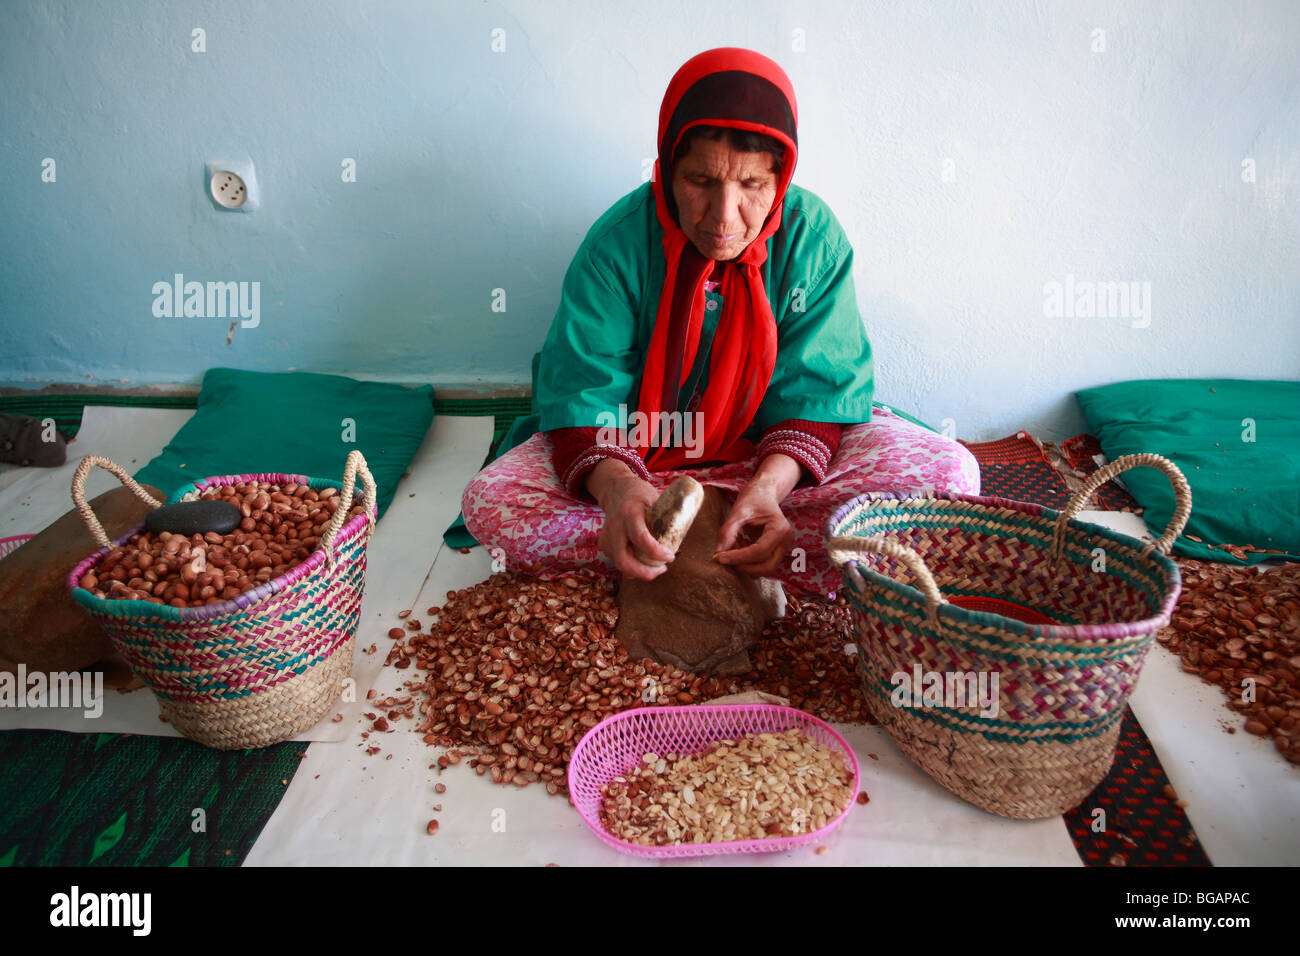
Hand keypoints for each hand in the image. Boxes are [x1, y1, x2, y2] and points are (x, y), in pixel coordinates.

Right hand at [586, 459, 675, 580]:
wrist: (616, 490)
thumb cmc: (640, 495)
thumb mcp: (655, 500)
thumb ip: (665, 519)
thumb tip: (680, 542)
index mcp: (629, 513)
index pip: (640, 538)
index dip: (656, 552)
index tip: (670, 557)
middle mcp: (615, 527)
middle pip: (623, 561)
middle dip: (644, 573)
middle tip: (662, 570)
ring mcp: (606, 537)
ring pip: (620, 565)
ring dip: (640, 571)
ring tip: (656, 566)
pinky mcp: (604, 544)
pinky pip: (618, 562)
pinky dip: (632, 566)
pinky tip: (643, 560)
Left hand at [714, 483, 795, 575]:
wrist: (763, 494)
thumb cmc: (752, 500)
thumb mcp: (737, 513)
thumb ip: (728, 533)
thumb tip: (718, 555)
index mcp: (780, 528)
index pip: (759, 552)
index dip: (738, 558)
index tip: (720, 558)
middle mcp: (786, 541)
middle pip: (767, 567)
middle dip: (744, 567)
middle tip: (724, 559)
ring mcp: (785, 548)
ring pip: (766, 569)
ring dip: (747, 565)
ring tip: (733, 548)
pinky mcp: (778, 552)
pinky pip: (764, 564)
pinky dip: (749, 562)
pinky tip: (740, 547)